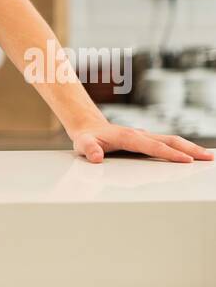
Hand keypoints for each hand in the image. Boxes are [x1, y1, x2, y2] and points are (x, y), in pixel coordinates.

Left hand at [72, 122, 214, 164]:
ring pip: (171, 140)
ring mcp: (145, 136)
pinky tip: (191, 155)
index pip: (154, 147)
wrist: (87, 126)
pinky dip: (182, 148)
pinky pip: (167, 143)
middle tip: (207, 158)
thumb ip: (89, 149)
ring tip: (207, 157)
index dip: (170, 154)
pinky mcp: (146, 140)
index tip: (187, 160)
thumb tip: (96, 157)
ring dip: (189, 148)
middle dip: (189, 149)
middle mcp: (140, 134)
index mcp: (128, 137)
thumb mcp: (83, 144)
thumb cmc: (87, 137)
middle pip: (169, 140)